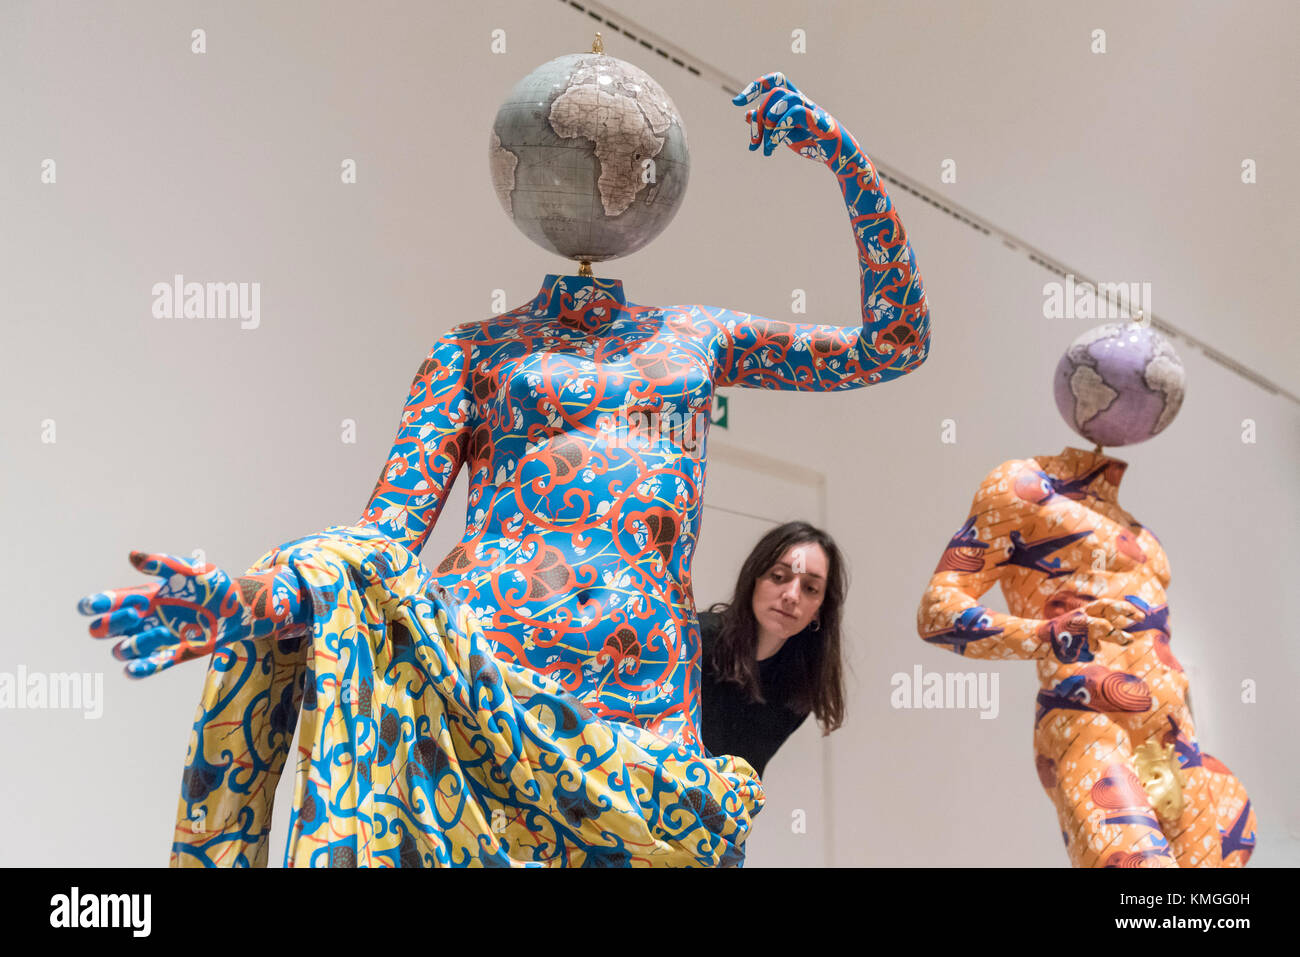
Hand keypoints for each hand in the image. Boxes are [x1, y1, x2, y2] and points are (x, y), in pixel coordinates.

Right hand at [77, 551, 299, 677]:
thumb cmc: (213, 585)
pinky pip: (145, 668)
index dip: (94, 604)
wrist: (240, 608)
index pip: (106, 603)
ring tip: (160, 630)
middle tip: (135, 612)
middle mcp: (143, 620)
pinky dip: (139, 670)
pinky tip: (135, 668)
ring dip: (133, 644)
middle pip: (103, 629)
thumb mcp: (192, 570)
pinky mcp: (171, 656)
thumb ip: (165, 564)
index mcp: (142, 597)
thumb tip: (132, 556)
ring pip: (122, 651)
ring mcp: (155, 640)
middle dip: (109, 624)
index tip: (93, 604)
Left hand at [732, 72, 836, 161]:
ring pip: (782, 100)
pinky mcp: (817, 119)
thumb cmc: (811, 142)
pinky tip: (772, 146)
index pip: (773, 82)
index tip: (736, 103)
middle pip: (775, 93)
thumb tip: (747, 114)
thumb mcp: (783, 133)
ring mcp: (810, 108)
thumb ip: (768, 124)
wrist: (836, 155)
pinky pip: (794, 113)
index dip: (755, 87)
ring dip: (768, 123)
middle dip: (759, 116)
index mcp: (792, 101)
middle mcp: (801, 100)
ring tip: (766, 147)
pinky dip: (778, 130)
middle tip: (755, 142)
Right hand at [1042, 598, 1146, 661]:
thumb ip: (1101, 630)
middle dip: (1123, 612)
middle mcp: (1082, 615)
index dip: (1124, 608)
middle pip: (1105, 608)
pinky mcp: (1071, 637)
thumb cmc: (1064, 636)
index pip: (1107, 605)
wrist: (1039, 639)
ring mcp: (1076, 626)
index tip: (1139, 615)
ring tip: (1128, 640)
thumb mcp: (1083, 628)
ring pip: (1100, 625)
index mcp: (1085, 611)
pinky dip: (1094, 647)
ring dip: (1116, 633)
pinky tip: (1093, 650)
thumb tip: (1123, 633)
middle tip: (1139, 619)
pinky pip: (1090, 645)